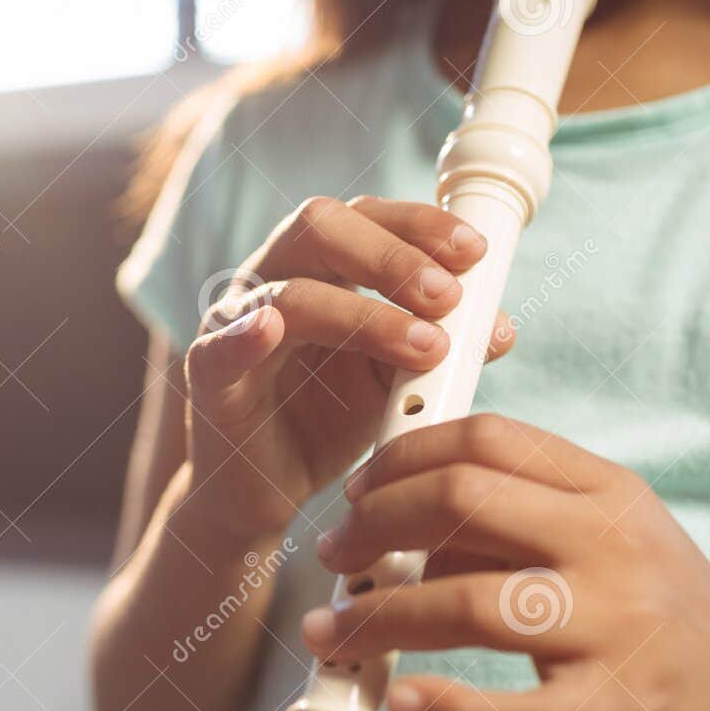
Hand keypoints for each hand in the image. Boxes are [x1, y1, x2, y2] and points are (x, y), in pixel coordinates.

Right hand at [180, 196, 513, 542]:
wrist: (262, 494)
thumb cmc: (324, 424)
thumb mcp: (393, 380)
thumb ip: (438, 346)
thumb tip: (501, 327)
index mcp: (318, 266)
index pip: (367, 216)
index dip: (421, 224)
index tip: (475, 252)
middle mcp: (272, 278)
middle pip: (322, 226)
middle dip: (393, 255)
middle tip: (449, 296)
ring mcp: (233, 323)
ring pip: (290, 291)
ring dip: (363, 315)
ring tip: (424, 346)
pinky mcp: (209, 376)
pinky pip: (220, 347)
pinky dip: (244, 334)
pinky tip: (270, 329)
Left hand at [303, 413, 709, 710]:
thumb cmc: (661, 615)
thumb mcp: (603, 540)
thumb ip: (513, 522)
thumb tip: (397, 526)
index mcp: (604, 490)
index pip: (487, 439)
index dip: (401, 457)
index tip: (354, 489)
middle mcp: (613, 545)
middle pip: (464, 502)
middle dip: (374, 524)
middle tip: (334, 556)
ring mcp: (620, 627)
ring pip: (474, 604)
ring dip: (382, 618)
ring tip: (332, 633)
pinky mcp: (623, 710)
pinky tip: (405, 702)